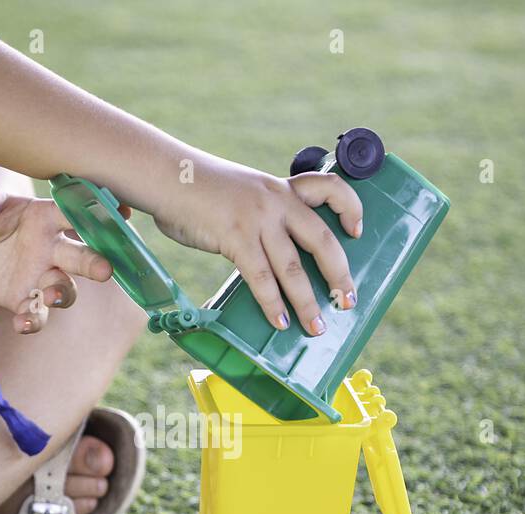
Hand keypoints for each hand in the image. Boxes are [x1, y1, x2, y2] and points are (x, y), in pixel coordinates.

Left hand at [0, 183, 114, 333]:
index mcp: (46, 219)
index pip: (74, 215)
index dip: (98, 214)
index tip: (122, 214)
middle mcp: (52, 249)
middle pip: (80, 256)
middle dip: (93, 263)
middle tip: (105, 270)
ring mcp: (43, 277)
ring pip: (64, 288)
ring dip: (62, 293)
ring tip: (52, 297)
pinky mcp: (27, 300)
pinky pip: (36, 313)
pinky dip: (32, 320)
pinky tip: (22, 323)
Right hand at [152, 158, 363, 334]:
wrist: (168, 175)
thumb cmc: (200, 189)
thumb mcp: (242, 191)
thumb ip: (262, 216)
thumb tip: (270, 254)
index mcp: (281, 188)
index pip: (330, 188)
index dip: (350, 208)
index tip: (356, 231)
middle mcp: (276, 201)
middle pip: (321, 239)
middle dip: (339, 274)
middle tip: (348, 300)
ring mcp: (257, 219)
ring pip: (293, 267)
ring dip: (308, 302)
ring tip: (316, 326)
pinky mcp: (236, 237)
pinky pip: (261, 277)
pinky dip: (273, 303)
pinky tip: (280, 321)